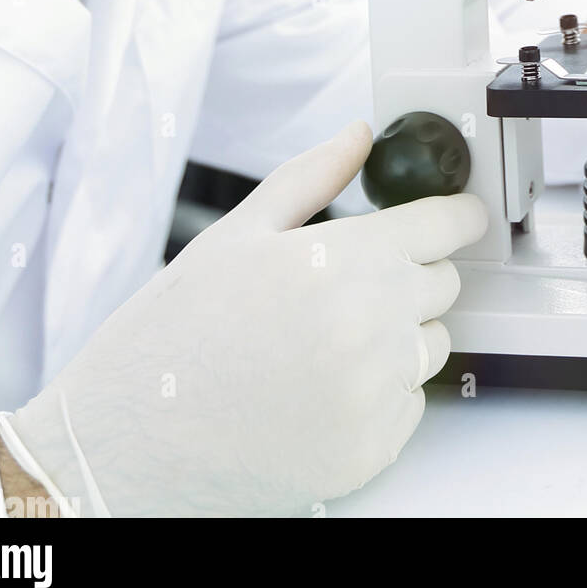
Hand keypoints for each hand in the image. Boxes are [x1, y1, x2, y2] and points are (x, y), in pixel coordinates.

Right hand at [2, 121, 486, 516]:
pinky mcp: (369, 452)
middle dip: (413, 274)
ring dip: (401, 333)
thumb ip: (311, 177)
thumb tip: (360, 135)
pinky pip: (411, 405)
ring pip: (432, 344)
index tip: (459, 218)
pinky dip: (383, 392)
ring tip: (326, 341)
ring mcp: (373, 395)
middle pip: (444, 283)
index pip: (444, 226)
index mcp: (342, 260)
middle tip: (352, 283)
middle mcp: (370, 327)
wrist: (127, 440)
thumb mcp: (237, 233)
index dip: (456, 216)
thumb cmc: (174, 333)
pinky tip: (322, 387)